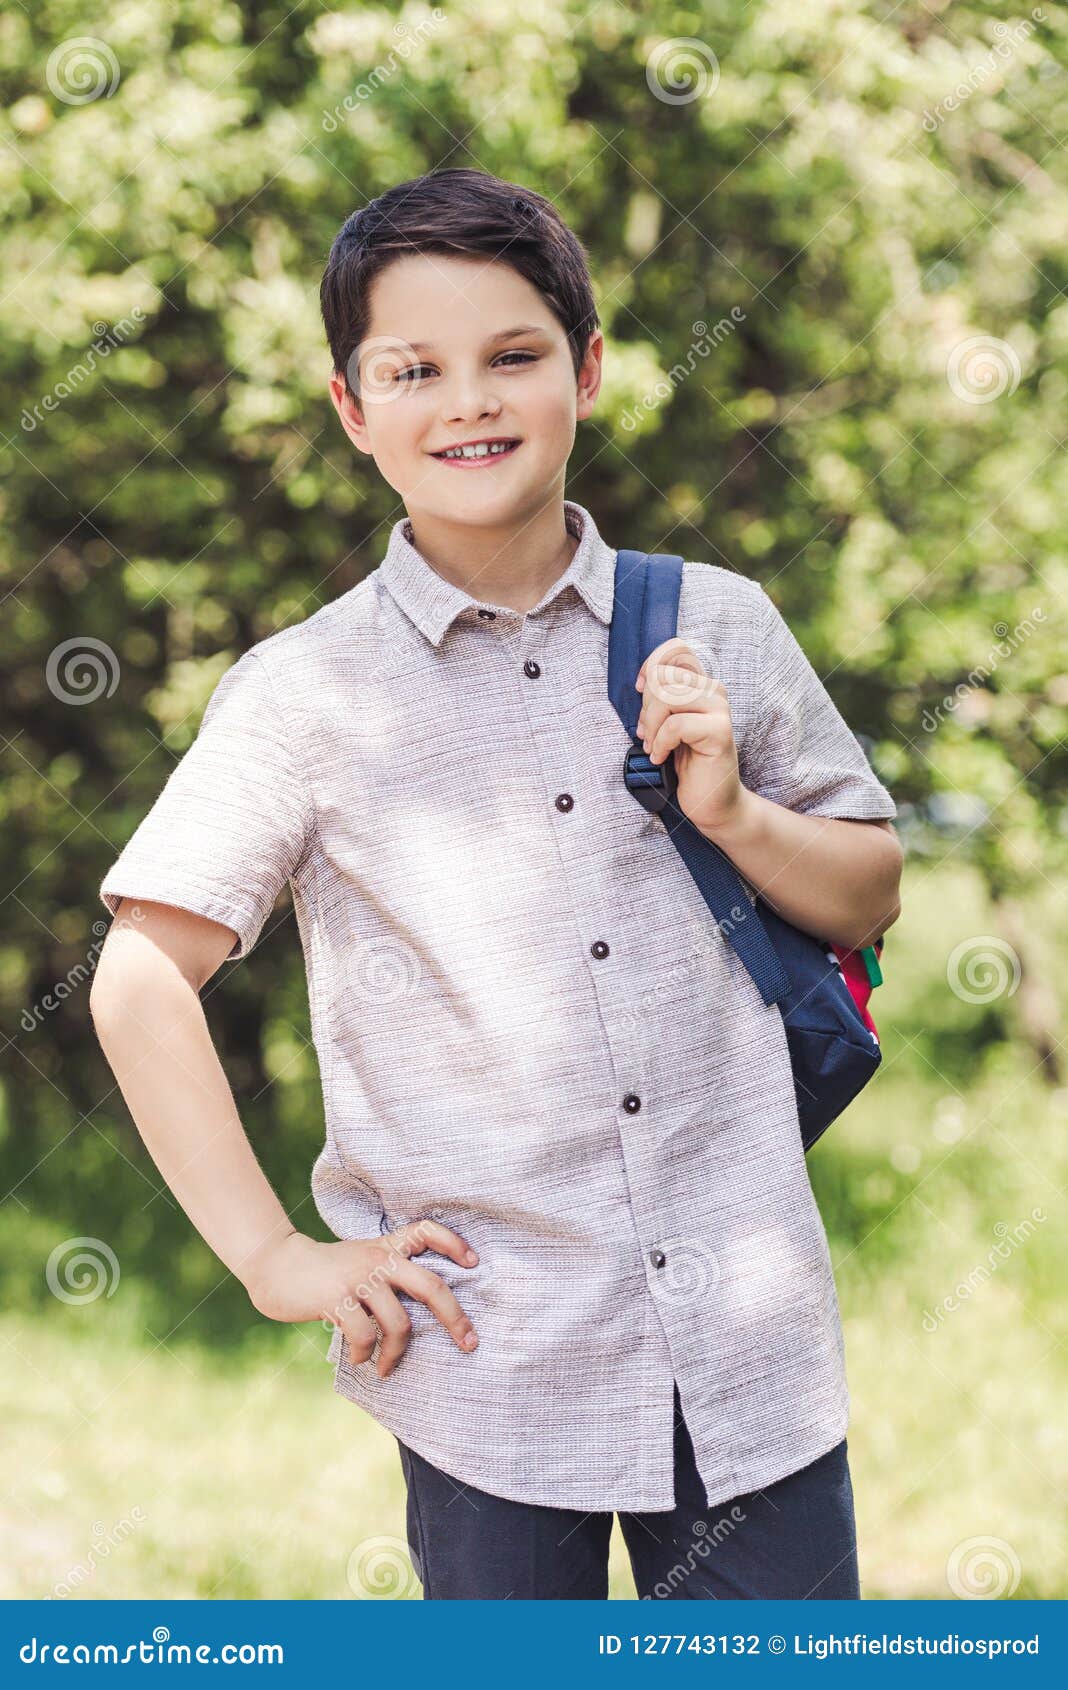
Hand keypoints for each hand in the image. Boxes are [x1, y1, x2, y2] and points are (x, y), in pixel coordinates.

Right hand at [244, 1222, 479, 1377]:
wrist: (277, 1266)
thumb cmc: (324, 1271)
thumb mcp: (359, 1259)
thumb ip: (387, 1271)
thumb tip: (424, 1309)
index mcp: (385, 1247)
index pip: (426, 1231)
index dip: (454, 1244)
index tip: (474, 1263)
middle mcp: (378, 1258)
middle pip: (431, 1286)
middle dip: (455, 1318)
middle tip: (469, 1343)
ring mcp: (359, 1278)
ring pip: (399, 1323)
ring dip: (396, 1354)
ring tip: (387, 1368)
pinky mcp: (338, 1298)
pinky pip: (365, 1336)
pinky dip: (365, 1355)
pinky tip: (358, 1359)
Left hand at [635, 636, 746, 836]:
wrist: (712, 802)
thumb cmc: (687, 764)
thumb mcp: (667, 724)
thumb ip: (661, 699)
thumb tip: (643, 682)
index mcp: (701, 684)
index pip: (678, 648)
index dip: (652, 663)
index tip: (641, 690)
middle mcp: (714, 690)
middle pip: (663, 676)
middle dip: (646, 707)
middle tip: (647, 734)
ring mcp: (719, 709)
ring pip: (667, 697)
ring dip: (651, 726)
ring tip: (653, 746)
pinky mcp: (719, 731)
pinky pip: (675, 725)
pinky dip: (660, 744)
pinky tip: (661, 758)